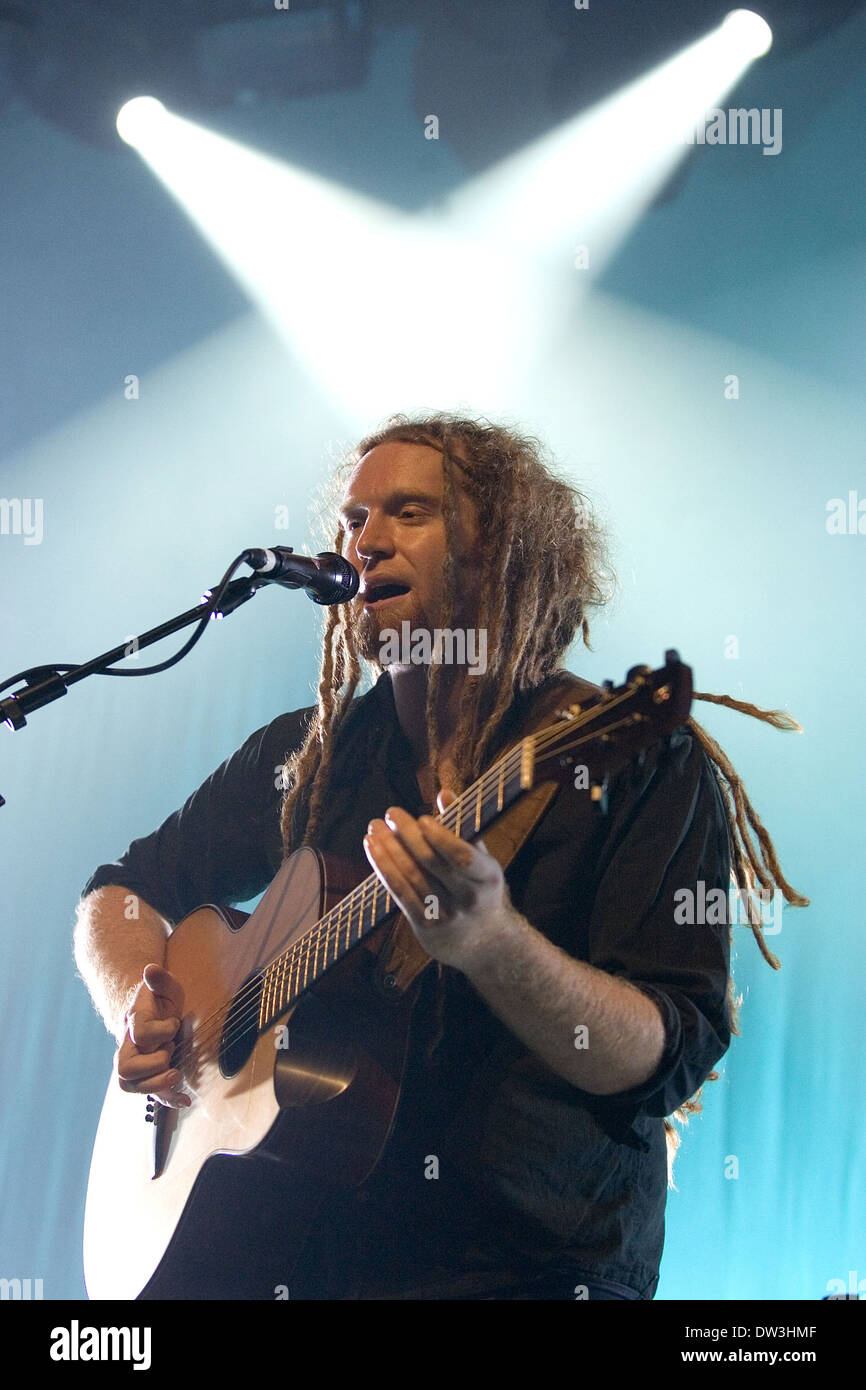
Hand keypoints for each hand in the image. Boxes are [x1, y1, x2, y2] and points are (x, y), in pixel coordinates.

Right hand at [116, 963, 189, 1108]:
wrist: (149, 1013)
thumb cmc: (160, 1001)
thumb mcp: (166, 986)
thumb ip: (160, 979)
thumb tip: (151, 969)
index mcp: (135, 1023)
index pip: (140, 1033)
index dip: (161, 1031)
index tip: (175, 1022)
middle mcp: (129, 1047)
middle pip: (124, 1068)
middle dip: (152, 1066)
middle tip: (171, 1053)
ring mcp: (135, 1063)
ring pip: (130, 1085)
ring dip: (155, 1084)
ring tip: (176, 1074)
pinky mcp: (147, 1075)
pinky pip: (150, 1094)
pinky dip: (168, 1100)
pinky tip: (185, 1100)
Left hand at [363, 789, 518, 972]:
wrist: (486, 944)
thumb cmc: (481, 890)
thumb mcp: (483, 861)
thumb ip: (464, 829)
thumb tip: (444, 793)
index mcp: (487, 877)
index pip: (461, 855)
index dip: (439, 835)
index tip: (421, 817)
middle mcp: (468, 898)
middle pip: (430, 863)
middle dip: (406, 834)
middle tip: (390, 813)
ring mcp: (446, 915)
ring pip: (410, 877)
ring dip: (388, 849)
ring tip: (374, 829)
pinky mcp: (426, 927)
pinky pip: (399, 893)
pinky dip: (384, 868)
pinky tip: (374, 849)